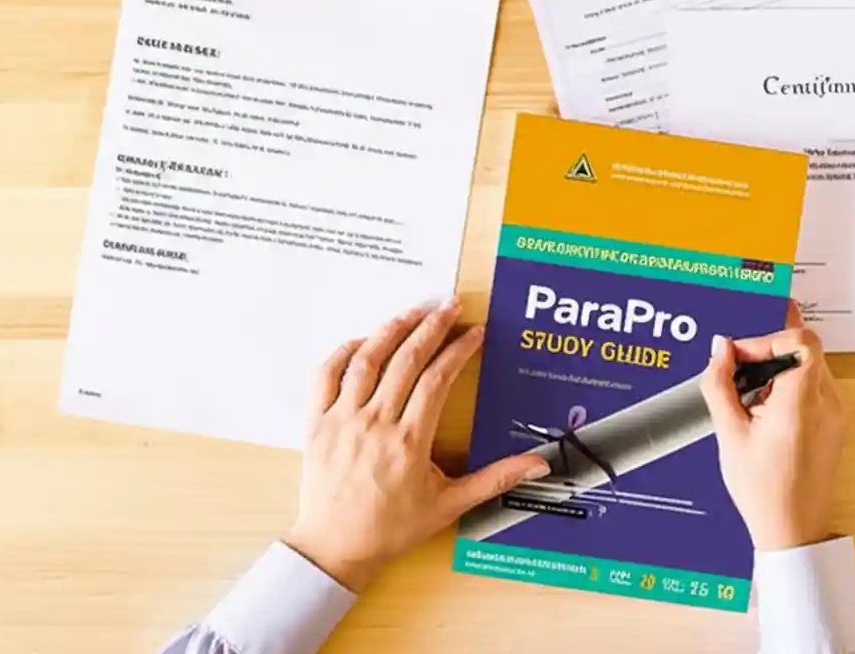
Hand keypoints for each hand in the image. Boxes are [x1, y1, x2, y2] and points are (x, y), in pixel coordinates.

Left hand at [284, 299, 549, 591]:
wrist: (334, 548)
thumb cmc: (392, 528)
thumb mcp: (450, 505)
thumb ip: (495, 479)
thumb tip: (539, 465)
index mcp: (410, 442)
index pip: (437, 379)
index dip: (459, 350)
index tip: (474, 332)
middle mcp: (375, 424)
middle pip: (406, 360)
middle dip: (431, 326)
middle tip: (450, 305)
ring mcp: (342, 421)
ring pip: (366, 359)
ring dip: (392, 329)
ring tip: (414, 310)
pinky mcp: (316, 424)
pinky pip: (325, 375)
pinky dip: (344, 352)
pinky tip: (364, 340)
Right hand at [699, 304, 848, 550]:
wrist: (793, 529)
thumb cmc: (764, 492)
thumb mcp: (729, 434)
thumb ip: (720, 384)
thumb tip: (720, 350)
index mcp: (802, 403)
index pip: (801, 339)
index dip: (767, 337)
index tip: (740, 352)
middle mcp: (828, 403)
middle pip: (804, 348)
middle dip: (768, 350)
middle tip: (739, 367)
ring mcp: (837, 411)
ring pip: (809, 364)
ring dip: (778, 367)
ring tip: (750, 394)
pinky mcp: (836, 420)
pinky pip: (814, 384)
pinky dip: (788, 384)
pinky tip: (764, 407)